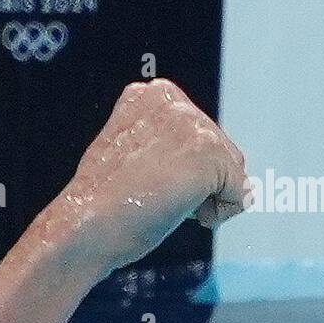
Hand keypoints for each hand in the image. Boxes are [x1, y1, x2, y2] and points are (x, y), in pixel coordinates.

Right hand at [57, 79, 248, 275]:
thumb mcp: (128, 155)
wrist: (84, 227)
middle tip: (158, 200)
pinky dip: (220, 214)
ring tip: (167, 206)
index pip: (199, 132)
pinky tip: (184, 216)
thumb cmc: (99, 205)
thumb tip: (204, 167)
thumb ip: (162, 145)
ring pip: (233, 170)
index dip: (184, 169)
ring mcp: (193, 126)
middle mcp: (173, 101)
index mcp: (150, 95)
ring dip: (207, 198)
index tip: (152, 185)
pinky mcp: (209, 155)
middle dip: (200, 184)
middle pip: (221, 149)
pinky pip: (239, 193)